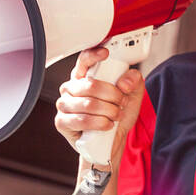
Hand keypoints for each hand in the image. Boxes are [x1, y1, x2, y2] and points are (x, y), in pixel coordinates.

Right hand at [54, 47, 143, 164]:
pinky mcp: (61, 122)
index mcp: (86, 76)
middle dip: (112, 95)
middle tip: (122, 102)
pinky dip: (99, 123)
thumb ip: (134, 81)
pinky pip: (81, 120)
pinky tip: (107, 125)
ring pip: (88, 103)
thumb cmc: (117, 114)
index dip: (93, 55)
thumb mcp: (133, 94)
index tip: (106, 53)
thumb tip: (124, 82)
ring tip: (115, 115)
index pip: (84, 60)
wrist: (112, 141)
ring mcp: (64, 105)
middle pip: (91, 85)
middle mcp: (71, 88)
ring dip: (108, 111)